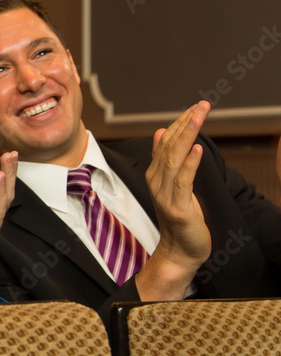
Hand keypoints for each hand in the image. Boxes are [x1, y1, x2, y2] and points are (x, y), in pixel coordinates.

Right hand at [136, 102, 211, 299]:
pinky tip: (198, 150)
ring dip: (187, 137)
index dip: (180, 122)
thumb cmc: (181, 216)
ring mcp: (165, 194)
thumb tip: (161, 131)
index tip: (195, 107)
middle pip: (170, 146)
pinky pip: (183, 182)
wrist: (180, 250)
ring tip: (198, 118)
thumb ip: (166, 158)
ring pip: (174, 159)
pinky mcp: (177, 208)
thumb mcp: (173, 183)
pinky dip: (190, 164)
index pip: (166, 141)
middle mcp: (156, 181)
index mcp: (155, 173)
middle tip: (201, 105)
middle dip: (186, 123)